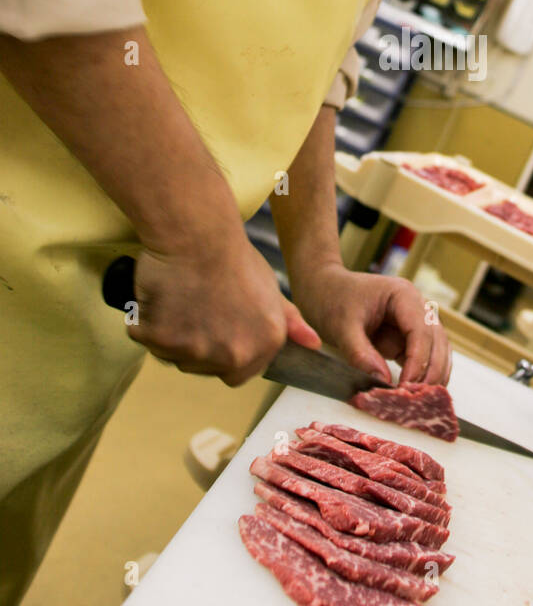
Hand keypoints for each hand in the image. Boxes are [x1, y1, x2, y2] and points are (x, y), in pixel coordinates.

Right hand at [129, 233, 320, 385]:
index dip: (224, 351)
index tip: (216, 324)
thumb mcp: (270, 288)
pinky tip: (161, 294)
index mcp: (265, 344)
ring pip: (174, 356)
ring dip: (171, 335)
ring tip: (180, 297)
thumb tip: (314, 344)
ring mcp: (197, 350)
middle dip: (196, 345)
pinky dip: (145, 320)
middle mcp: (235, 354)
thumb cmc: (233, 255)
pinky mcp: (163, 339)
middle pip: (204, 368)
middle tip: (195, 307)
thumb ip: (288, 321)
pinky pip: (146, 339)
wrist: (198, 232)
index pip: (238, 374)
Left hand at [289, 262, 451, 385]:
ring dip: (432, 376)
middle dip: (430, 371)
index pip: (421, 330)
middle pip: (437, 341)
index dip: (419, 360)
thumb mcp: (342, 326)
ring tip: (419, 401)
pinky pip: (424, 358)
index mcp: (403, 295)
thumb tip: (383, 382)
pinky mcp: (408, 338)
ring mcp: (415, 322)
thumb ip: (361, 353)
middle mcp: (416, 306)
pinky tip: (416, 394)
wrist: (323, 290)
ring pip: (437, 351)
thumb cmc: (332, 299)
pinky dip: (423, 376)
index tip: (406, 386)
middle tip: (417, 399)